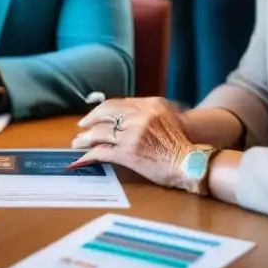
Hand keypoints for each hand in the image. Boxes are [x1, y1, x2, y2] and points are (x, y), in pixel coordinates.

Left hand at [69, 97, 194, 189]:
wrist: (190, 164)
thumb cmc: (180, 143)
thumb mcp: (166, 116)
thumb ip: (145, 111)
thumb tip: (121, 113)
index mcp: (149, 104)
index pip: (116, 104)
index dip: (100, 111)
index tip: (91, 117)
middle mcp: (140, 115)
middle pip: (105, 114)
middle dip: (89, 121)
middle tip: (80, 127)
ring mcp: (132, 134)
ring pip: (100, 133)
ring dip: (85, 139)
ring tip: (77, 143)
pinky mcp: (127, 152)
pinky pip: (102, 152)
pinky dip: (90, 155)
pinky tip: (82, 158)